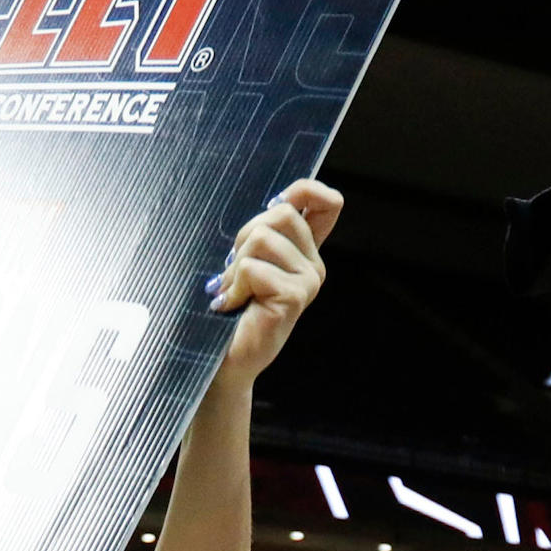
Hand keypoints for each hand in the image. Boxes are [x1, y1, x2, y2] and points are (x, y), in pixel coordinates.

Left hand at [206, 181, 340, 387]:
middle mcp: (314, 265)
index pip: (326, 203)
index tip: (276, 203)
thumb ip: (262, 233)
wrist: (223, 359)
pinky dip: (233, 286)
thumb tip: (276, 201)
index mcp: (304, 252)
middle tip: (235, 272)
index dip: (304, 190)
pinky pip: (253, 268)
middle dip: (245, 236)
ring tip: (234, 292)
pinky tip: (233, 306)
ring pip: (263, 238)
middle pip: (281, 213)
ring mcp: (308, 281)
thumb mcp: (244, 261)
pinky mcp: (294, 297)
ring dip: (235, 265)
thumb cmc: (229, 309)